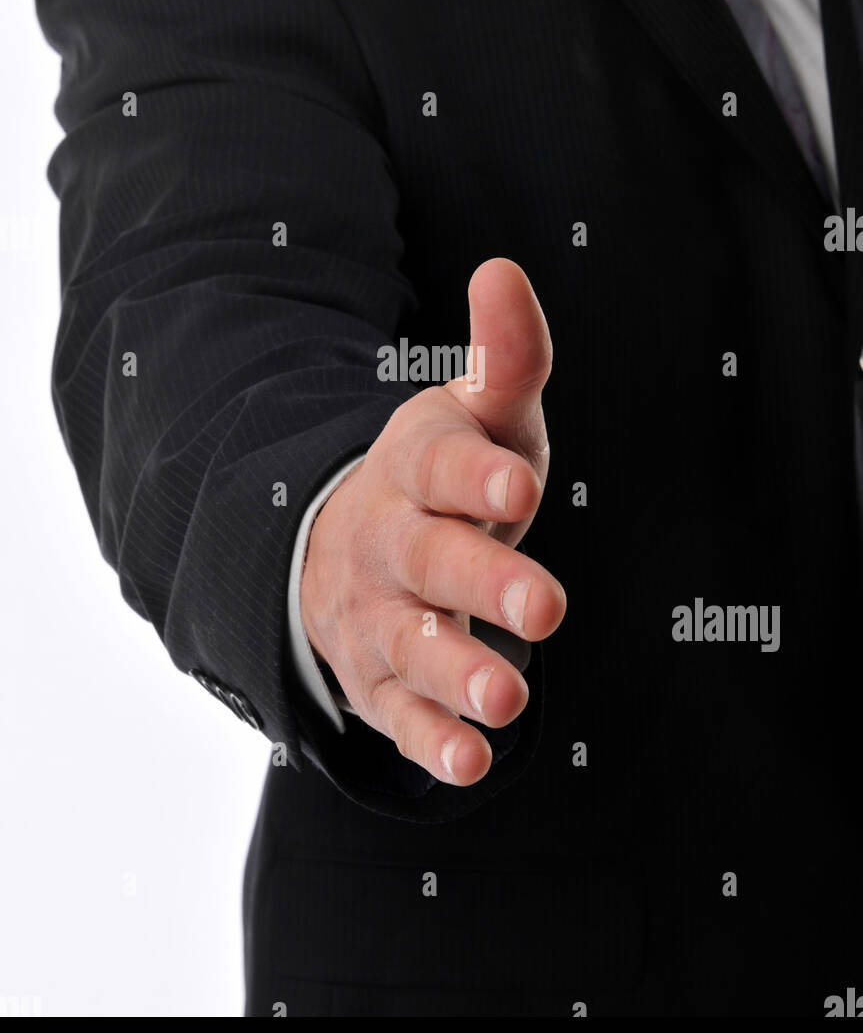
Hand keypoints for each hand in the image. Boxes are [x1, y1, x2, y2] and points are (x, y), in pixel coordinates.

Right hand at [300, 258, 565, 784]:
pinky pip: (400, 715)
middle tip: (545, 608)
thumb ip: (505, 357)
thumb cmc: (440, 478)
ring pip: (410, 644)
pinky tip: (473, 761)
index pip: (438, 466)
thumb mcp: (475, 415)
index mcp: (415, 468)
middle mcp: (388, 542)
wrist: (345, 543)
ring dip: (456, 671)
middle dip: (483, 581)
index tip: (519, 484)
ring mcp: (377, 615)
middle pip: (429, 560)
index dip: (475, 476)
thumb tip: (504, 271)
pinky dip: (431, 741)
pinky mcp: (380, 681)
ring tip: (508, 696)